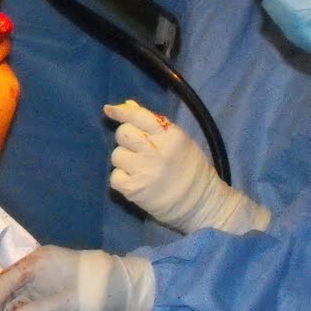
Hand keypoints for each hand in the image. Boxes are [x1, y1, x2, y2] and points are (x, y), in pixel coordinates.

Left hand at [105, 101, 271, 233]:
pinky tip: (136, 182)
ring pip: (117, 155)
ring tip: (141, 169)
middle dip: (127, 139)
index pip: (139, 116)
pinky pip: (114, 177)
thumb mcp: (180, 141)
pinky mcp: (134, 190)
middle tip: (139, 150)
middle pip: (123, 133)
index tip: (109, 110)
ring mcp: (143, 170)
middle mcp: (155, 150)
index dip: (121, 112)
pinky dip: (122, 179)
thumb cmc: (191, 169)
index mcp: (170, 135)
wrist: (201, 204)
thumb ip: (156, 125)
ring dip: (125, 161)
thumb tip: (128, 106)